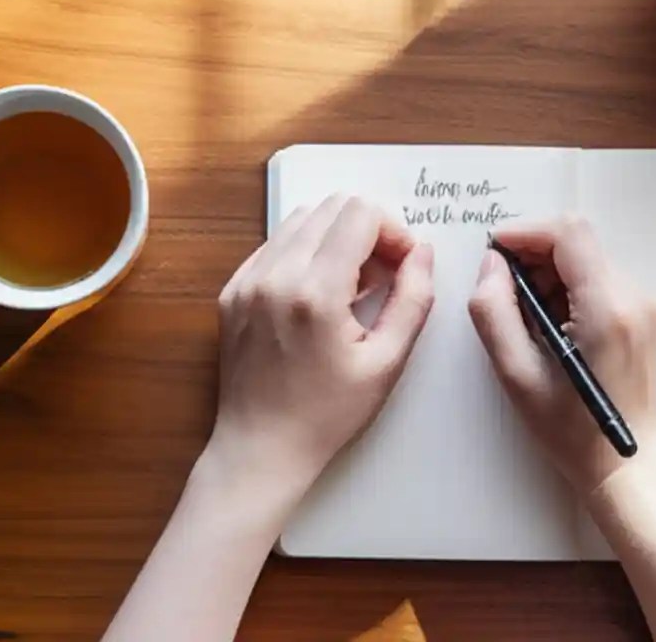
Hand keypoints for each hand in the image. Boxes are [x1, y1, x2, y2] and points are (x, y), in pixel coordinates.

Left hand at [209, 195, 434, 489]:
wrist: (261, 448)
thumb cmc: (326, 415)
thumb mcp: (386, 362)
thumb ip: (413, 300)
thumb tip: (423, 254)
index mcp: (315, 293)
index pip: (360, 214)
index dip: (394, 231)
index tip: (402, 266)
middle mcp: (275, 275)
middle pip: (332, 206)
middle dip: (368, 231)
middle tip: (381, 277)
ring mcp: (247, 280)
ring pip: (301, 219)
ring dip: (336, 239)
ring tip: (351, 287)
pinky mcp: (233, 290)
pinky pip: (275, 245)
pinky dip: (304, 254)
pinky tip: (319, 295)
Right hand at [468, 216, 655, 495]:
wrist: (626, 466)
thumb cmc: (571, 430)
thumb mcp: (516, 374)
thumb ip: (494, 312)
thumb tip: (492, 265)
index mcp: (607, 307)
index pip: (568, 233)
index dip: (525, 233)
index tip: (493, 253)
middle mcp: (634, 296)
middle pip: (578, 243)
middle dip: (534, 256)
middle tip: (503, 292)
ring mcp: (645, 305)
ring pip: (587, 260)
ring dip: (550, 275)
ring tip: (527, 319)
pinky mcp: (645, 316)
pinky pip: (600, 281)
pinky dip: (569, 290)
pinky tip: (552, 327)